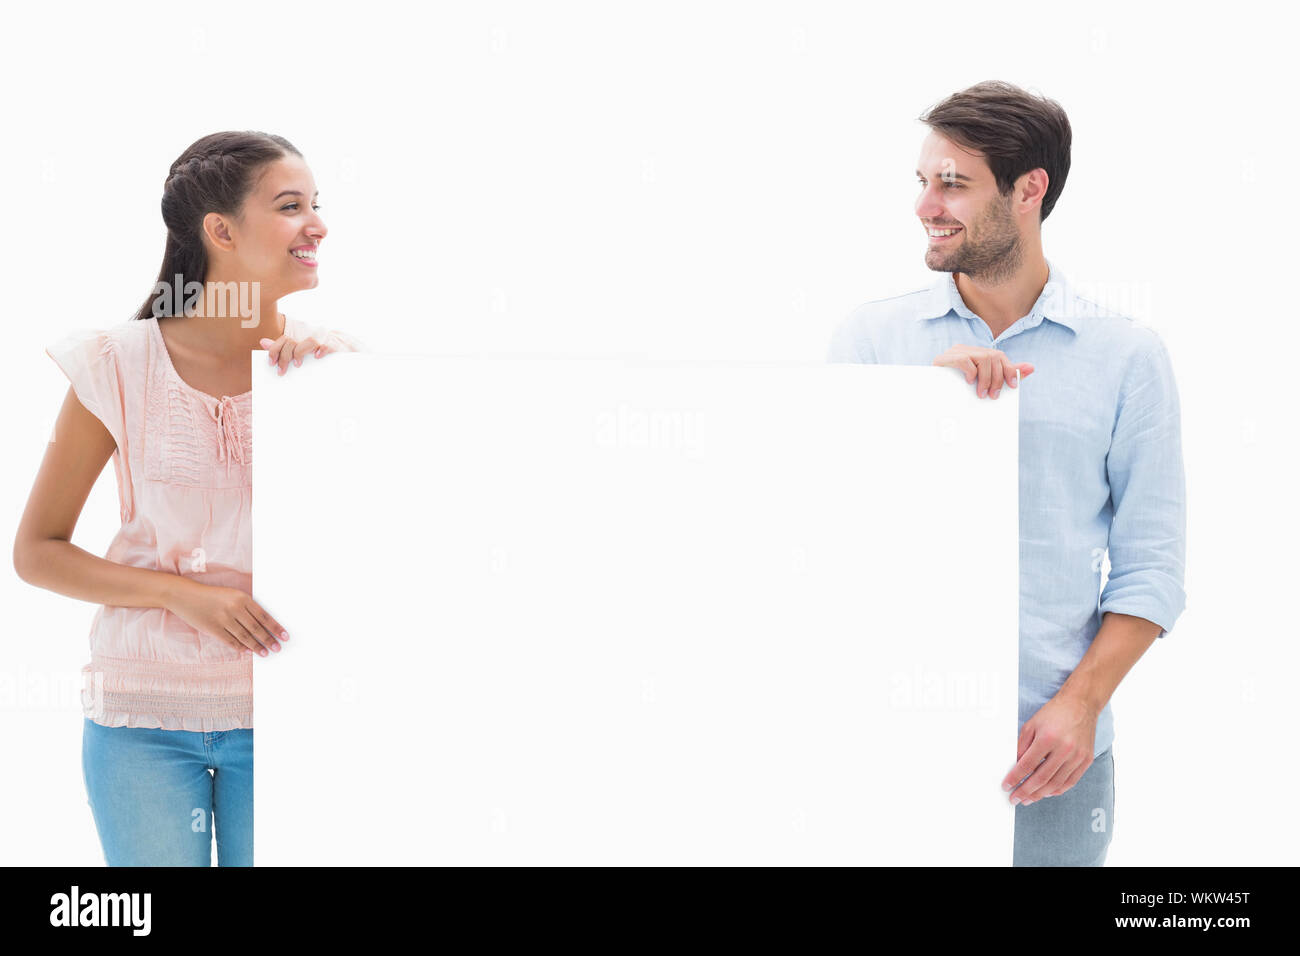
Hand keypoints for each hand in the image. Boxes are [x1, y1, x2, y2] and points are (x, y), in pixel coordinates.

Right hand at [167, 578, 288, 657]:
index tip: (285, 636)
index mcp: (242, 598)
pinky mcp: (212, 628)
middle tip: (278, 648)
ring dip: (257, 646)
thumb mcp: (232, 595)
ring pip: (245, 636)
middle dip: (269, 639)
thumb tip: (263, 624)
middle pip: (256, 628)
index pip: (264, 616)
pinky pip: (230, 641)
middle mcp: (234, 608)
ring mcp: (223, 619)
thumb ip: (246, 607)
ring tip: (266, 653)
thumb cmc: (212, 595)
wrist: (185, 595)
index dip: (276, 627)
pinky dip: (240, 647)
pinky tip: (248, 652)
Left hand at [259, 326, 336, 375]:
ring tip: (298, 366)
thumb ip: (282, 349)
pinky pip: (328, 345)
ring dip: (300, 352)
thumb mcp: (300, 357)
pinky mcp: (336, 348)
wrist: (346, 360)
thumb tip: (263, 341)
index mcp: (301, 344)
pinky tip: (317, 357)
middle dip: (284, 356)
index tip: (271, 363)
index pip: (284, 340)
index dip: (275, 350)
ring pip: (309, 341)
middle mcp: (310, 342)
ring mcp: (323, 344)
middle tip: (282, 371)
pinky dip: (322, 350)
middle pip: (293, 342)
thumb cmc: (319, 362)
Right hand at [932, 345, 1033, 398]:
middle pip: (992, 356)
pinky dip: (970, 371)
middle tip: (993, 396)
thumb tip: (1031, 367)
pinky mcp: (942, 359)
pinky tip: (969, 382)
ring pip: (982, 357)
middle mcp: (966, 349)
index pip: (998, 355)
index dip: (1008, 369)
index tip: (1012, 386)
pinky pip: (963, 359)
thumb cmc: (960, 394)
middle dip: (997, 378)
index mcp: (976, 354)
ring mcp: (954, 352)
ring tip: (982, 393)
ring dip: (986, 379)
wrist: (933, 402)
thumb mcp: (987, 385)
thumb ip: (1007, 375)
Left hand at [1001, 689, 1097, 805]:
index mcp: (1048, 738)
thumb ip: (1022, 746)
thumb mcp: (1031, 724)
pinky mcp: (1086, 760)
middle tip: (1014, 798)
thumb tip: (1015, 766)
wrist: (1081, 704)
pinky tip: (1045, 793)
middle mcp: (1064, 749)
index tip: (1006, 786)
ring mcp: (1077, 756)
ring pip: (1056, 784)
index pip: (1027, 765)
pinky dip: (1056, 790)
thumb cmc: (1054, 713)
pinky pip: (1070, 782)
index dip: (1015, 778)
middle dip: (1025, 791)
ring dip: (1040, 795)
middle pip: (1041, 779)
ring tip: (1028, 799)